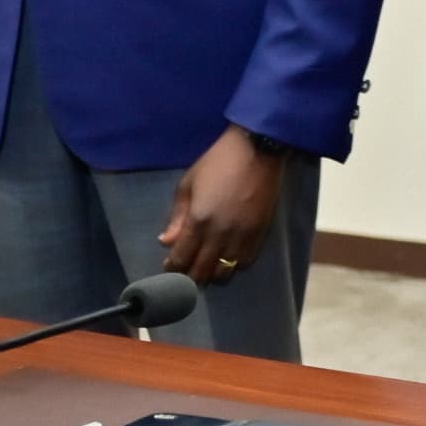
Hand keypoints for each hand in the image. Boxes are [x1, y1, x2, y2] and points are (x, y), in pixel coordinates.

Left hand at [159, 127, 289, 285]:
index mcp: (199, 221)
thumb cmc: (217, 162)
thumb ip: (177, 216)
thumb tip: (166, 242)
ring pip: (224, 273)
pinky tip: (227, 257)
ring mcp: (242, 237)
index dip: (172, 267)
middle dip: (189, 276)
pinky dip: (233, 265)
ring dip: (212, 274)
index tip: (169, 265)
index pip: (181, 258)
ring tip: (207, 266)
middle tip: (185, 271)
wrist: (257, 150)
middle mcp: (220, 235)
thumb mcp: (188, 183)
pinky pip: (244, 262)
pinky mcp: (260, 234)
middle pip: (202, 271)